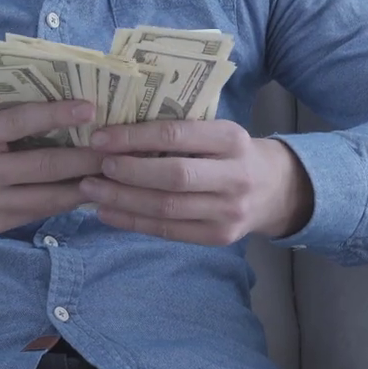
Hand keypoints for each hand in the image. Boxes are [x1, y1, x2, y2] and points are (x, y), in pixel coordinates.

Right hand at [0, 100, 105, 236]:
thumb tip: (46, 94)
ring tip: (112, 175)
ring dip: (82, 187)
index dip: (58, 114)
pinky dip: (59, 205)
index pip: (20, 122)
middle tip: (119, 148)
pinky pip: (32, 215)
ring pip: (46, 198)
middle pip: (44, 166)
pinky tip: (82, 195)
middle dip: (87, 158)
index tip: (90, 107)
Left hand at [81, 119, 312, 245]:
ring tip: (91, 190)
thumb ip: (179, 131)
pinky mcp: (219, 236)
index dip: (134, 137)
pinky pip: (169, 231)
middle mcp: (234, 175)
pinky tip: (107, 213)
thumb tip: (115, 132)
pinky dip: (133, 223)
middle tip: (94, 166)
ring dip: (123, 200)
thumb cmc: (231, 152)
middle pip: (173, 176)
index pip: (176, 135)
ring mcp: (229, 210)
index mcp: (231, 138)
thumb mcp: (216, 131)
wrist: (276, 189)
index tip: (99, 137)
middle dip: (127, 171)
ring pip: (166, 208)